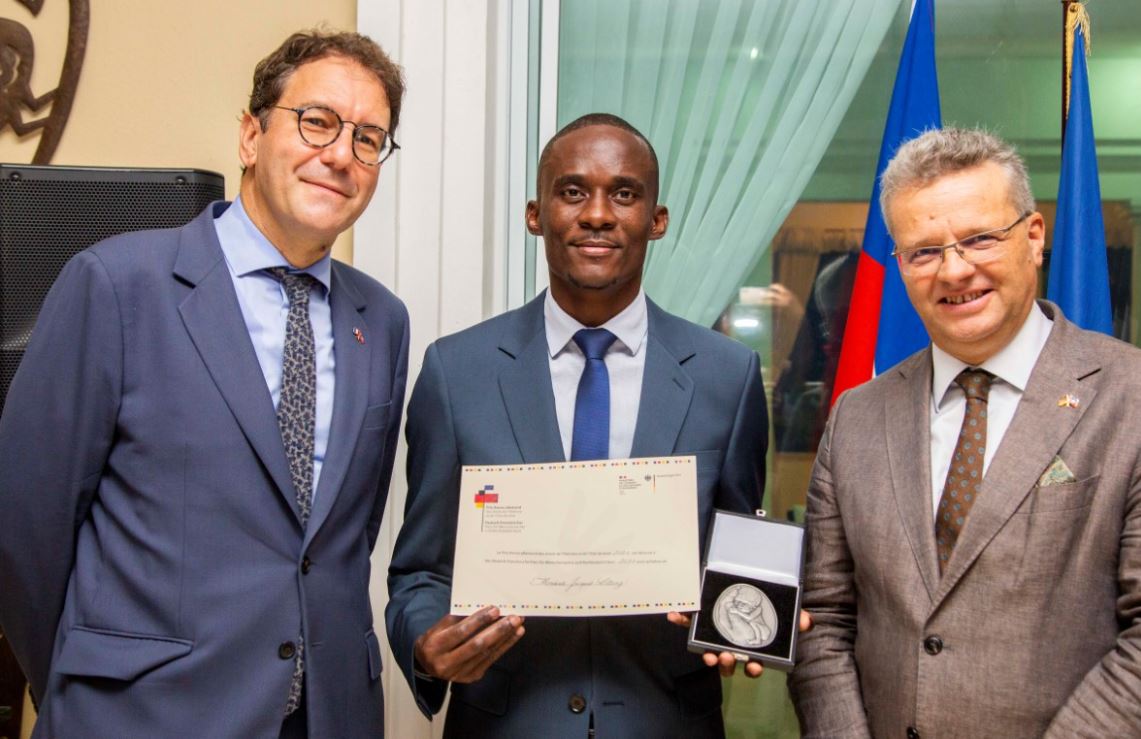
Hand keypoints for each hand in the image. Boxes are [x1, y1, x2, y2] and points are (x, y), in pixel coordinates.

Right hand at [413, 605, 524, 683]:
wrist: (427, 665)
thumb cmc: (435, 640)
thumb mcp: (439, 627)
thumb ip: (458, 618)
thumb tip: (484, 608)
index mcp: (435, 646)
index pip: (460, 632)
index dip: (479, 621)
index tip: (495, 609)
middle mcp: (446, 663)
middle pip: (476, 645)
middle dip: (498, 630)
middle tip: (514, 618)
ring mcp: (459, 673)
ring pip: (487, 653)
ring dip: (505, 637)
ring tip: (518, 624)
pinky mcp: (471, 677)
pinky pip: (491, 660)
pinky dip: (504, 646)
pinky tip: (514, 635)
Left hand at [667, 609, 813, 677]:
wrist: (747, 590)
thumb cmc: (767, 608)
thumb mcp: (784, 612)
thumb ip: (798, 617)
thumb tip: (808, 621)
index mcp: (752, 649)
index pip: (753, 665)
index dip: (753, 669)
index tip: (753, 668)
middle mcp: (733, 648)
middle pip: (728, 663)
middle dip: (725, 664)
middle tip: (724, 657)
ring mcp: (716, 638)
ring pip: (709, 653)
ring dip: (707, 655)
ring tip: (706, 653)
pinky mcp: (701, 624)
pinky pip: (689, 625)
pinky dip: (681, 620)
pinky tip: (674, 615)